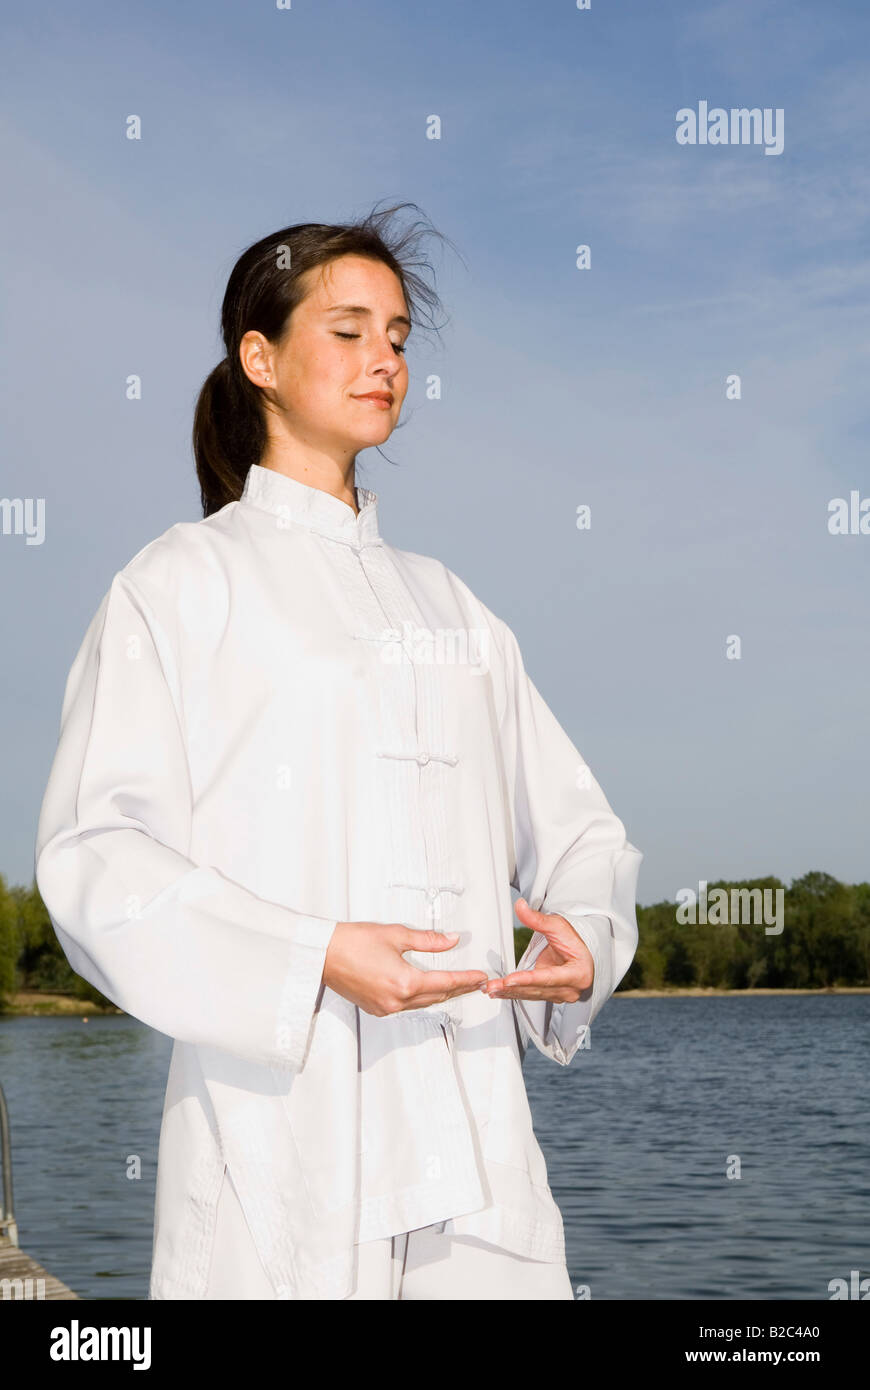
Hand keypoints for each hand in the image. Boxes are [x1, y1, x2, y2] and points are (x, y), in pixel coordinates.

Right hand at [323, 920, 487, 1016]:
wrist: (322, 954)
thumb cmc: (353, 941)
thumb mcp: (395, 934)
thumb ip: (428, 940)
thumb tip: (451, 940)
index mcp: (404, 982)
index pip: (446, 983)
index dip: (467, 979)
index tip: (481, 977)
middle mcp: (397, 1001)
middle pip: (437, 996)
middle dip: (459, 988)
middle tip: (476, 982)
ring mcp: (386, 1008)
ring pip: (423, 1003)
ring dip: (441, 994)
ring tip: (457, 986)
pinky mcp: (376, 1009)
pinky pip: (407, 1006)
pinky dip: (421, 998)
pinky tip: (426, 989)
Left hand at [482, 899, 594, 1001]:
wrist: (578, 955)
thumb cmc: (572, 942)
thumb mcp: (557, 926)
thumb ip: (537, 919)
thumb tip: (520, 906)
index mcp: (578, 974)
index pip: (549, 978)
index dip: (528, 979)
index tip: (509, 980)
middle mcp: (570, 990)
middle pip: (536, 989)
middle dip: (512, 988)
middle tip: (492, 986)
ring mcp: (560, 996)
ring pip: (530, 994)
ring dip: (509, 992)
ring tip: (490, 989)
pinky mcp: (549, 996)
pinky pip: (529, 995)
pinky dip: (513, 993)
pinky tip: (498, 992)